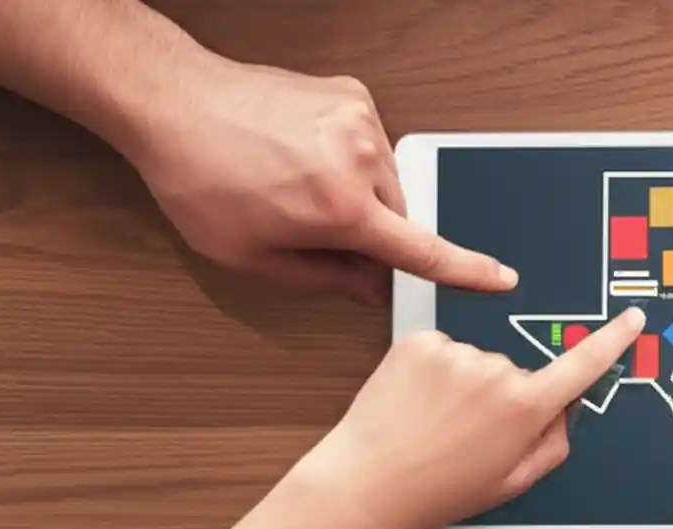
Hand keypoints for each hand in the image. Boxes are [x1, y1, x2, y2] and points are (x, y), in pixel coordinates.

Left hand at [127, 59, 515, 303]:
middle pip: (398, 216)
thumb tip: (368, 289)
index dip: (466, 271)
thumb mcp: (253, 256)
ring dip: (357, 192)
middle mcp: (361, 159)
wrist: (173, 101)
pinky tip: (302, 155)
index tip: (499, 278)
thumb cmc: (200, 177)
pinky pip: (369, 143)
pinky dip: (347, 156)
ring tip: (298, 183)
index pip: (422, 251)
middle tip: (312, 228)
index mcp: (341, 208)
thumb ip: (323, 280)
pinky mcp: (352, 96)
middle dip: (369, 231)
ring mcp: (360, 121)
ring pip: (385, 180)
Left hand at [289, 307, 645, 528]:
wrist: (366, 484)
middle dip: (502, 396)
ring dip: (462, 385)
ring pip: (477, 360)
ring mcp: (456, 352)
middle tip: (465, 435)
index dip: (612, 340)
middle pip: (516, 372)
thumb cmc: (438, 491)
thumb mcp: (510, 483)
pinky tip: (414, 404)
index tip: (632, 318)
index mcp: (525, 408)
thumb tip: (566, 410)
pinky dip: (433, 372)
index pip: (582, 365)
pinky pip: (443, 349)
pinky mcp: (420, 341)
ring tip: (432, 423)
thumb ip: (551, 445)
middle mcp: (497, 371)